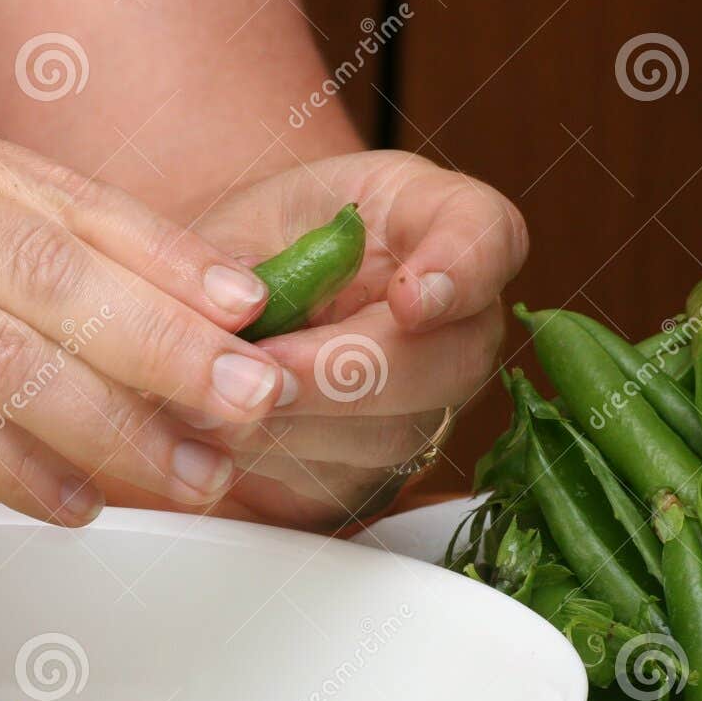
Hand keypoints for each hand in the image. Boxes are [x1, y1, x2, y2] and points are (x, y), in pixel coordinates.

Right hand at [0, 99, 295, 522]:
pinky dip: (19, 472)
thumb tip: (164, 331)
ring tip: (187, 475)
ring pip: (7, 357)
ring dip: (114, 428)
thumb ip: (5, 278)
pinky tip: (75, 504)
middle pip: (55, 276)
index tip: (254, 316)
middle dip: (168, 349)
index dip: (173, 264)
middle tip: (250, 404)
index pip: (70, 204)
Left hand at [189, 151, 526, 528]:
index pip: (485, 233)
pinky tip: (220, 435)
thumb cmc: (246, 253)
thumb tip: (239, 323)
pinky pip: (339, 480)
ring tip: (216, 405)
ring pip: (390, 434)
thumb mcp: (235, 223)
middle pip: (452, 360)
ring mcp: (426, 404)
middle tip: (269, 374)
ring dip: (297, 425)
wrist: (223, 323)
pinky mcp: (376, 472)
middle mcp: (452, 321)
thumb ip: (239, 264)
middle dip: (352, 373)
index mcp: (429, 220)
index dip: (460, 268)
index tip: (412, 298)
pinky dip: (274, 460)